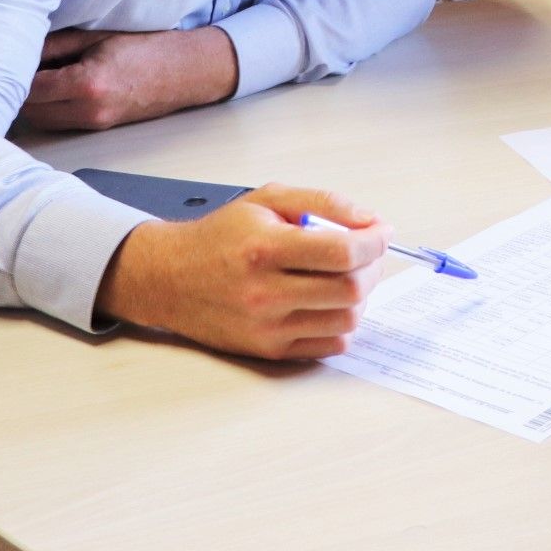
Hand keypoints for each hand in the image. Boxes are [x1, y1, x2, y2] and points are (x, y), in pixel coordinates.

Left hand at [20, 26, 239, 130]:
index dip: (11, 75)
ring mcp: (94, 123)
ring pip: (42, 121)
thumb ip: (56, 45)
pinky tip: (47, 89)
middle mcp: (89, 110)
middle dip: (15, 93)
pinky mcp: (99, 127)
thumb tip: (21, 48)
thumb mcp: (97, 37)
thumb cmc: (147, 49)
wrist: (185, 73)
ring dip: (30, 104)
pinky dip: (47, 108)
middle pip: (31, 111)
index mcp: (87, 84)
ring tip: (26, 78)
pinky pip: (60, 122)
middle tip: (5, 70)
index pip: (31, 88)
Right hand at [95, 184, 387, 358]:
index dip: (375, 241)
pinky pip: (330, 344)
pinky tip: (328, 301)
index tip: (382, 232)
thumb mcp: (267, 200)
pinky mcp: (269, 351)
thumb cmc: (220, 236)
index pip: (343, 251)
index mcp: (266, 248)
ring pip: (346, 319)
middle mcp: (266, 293)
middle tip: (367, 252)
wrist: (169, 278)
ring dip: (360, 295)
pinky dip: (341, 322)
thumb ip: (323, 202)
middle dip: (372, 267)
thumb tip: (370, 220)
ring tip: (345, 275)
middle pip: (350, 289)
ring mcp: (268, 327)